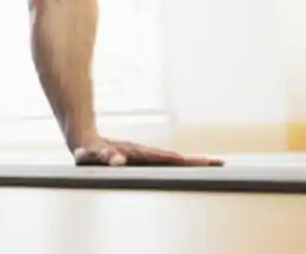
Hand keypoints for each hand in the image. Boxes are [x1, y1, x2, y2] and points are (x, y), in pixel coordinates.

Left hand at [71, 136, 223, 166]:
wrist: (86, 139)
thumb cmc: (88, 151)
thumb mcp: (91, 155)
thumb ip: (104, 157)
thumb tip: (118, 162)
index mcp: (136, 153)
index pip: (161, 157)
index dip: (177, 160)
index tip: (194, 162)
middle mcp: (145, 153)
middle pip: (175, 157)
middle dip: (197, 161)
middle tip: (219, 163)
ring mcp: (146, 155)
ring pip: (174, 158)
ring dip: (194, 161)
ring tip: (215, 163)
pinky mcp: (145, 159)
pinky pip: (167, 162)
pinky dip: (184, 163)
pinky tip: (195, 166)